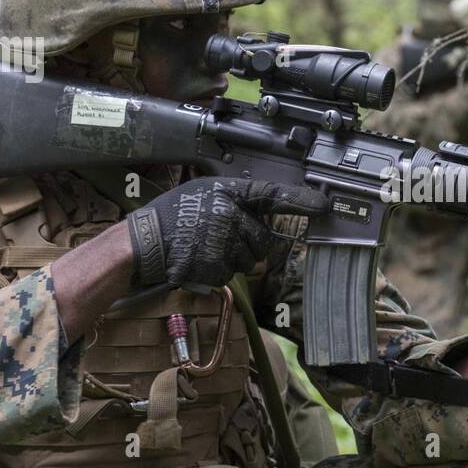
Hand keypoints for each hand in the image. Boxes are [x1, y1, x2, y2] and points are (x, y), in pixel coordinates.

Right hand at [127, 177, 327, 287]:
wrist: (144, 242)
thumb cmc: (174, 215)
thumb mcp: (206, 194)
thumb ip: (237, 203)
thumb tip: (265, 223)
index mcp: (228, 193)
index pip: (272, 195)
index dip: (300, 200)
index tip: (323, 205)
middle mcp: (229, 216)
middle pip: (265, 241)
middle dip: (251, 244)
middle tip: (224, 238)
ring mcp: (222, 242)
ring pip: (250, 260)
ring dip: (234, 259)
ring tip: (206, 246)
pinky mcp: (214, 265)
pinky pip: (231, 274)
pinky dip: (218, 271)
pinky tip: (199, 259)